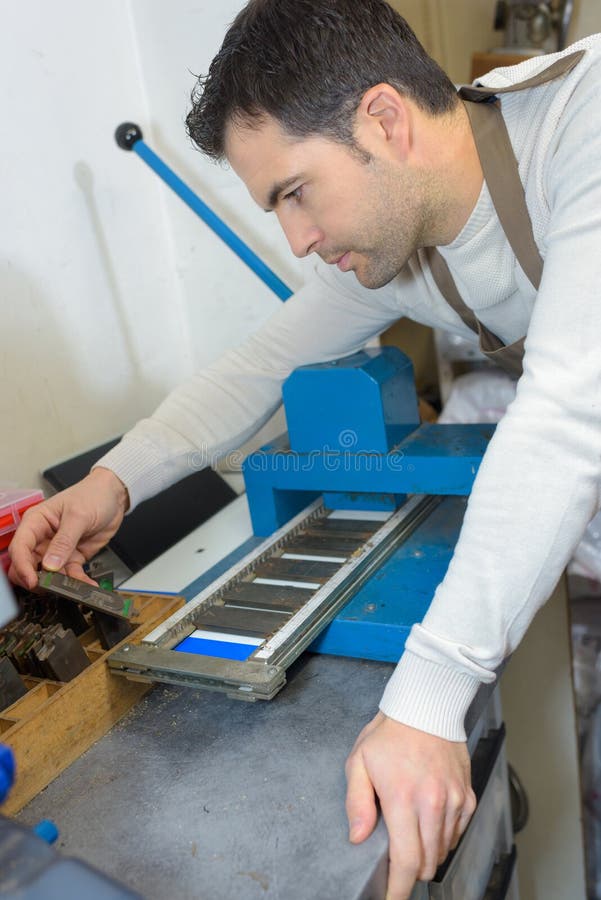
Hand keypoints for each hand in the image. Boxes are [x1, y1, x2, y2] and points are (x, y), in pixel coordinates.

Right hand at [8, 468, 128, 589]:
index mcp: (36, 522)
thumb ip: (64, 541)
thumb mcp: (78, 516)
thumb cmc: (93, 495)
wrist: (114, 496)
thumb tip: (50, 564)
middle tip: (51, 587)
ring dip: (60, 584)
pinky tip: (88, 585)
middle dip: (37, 579)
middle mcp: (43, 538)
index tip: (32, 580)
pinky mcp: (72, 558)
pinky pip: (71, 575)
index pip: (20, 547)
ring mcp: (57, 550)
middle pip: (28, 565)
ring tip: (75, 589)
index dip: (22, 566)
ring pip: (49, 575)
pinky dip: (79, 583)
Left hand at [345, 712, 475, 899]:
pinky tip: (428, 822)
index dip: (398, 888)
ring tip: (410, 836)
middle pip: (426, 862)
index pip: (405, 860)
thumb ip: (357, 802)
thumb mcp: (359, 761)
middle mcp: (433, 803)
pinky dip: (443, 837)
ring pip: (443, 850)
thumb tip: (358, 837)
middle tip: (395, 863)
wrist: (426, 706)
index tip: (391, 899)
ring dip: (427, 854)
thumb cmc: (390, 732)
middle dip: (409, 872)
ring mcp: (454, 800)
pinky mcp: (467, 796)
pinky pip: (457, 832)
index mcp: (403, 797)